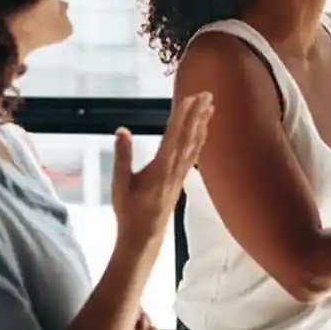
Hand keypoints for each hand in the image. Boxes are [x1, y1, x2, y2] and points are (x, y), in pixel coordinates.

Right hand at [113, 92, 213, 243]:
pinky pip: (194, 154)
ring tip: (210, 106)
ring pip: (194, 144)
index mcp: (161, 167)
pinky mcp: (181, 179)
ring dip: (202, 123)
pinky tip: (203, 131)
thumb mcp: (120, 183)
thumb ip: (122, 156)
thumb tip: (121, 130)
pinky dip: (200, 139)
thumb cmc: (129, 210)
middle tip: (207, 94)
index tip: (189, 98)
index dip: (182, 115)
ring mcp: (180, 174)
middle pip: (189, 136)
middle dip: (198, 114)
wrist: (144, 235)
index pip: (174, 135)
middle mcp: (175, 168)